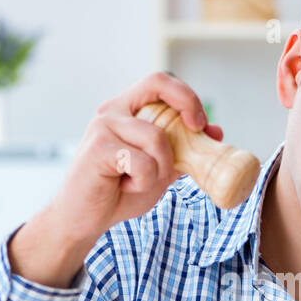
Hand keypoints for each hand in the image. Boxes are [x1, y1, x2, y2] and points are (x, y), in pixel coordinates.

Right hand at [9, 72, 221, 285]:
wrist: (85, 219)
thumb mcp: (159, 169)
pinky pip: (143, 163)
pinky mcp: (98, 148)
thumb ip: (183, 150)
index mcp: (127, 110)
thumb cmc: (120, 192)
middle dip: (187, 104)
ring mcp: (103, 127)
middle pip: (157, 86)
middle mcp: (113, 111)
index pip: (159, 81)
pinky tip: (125, 187)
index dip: (186, 95)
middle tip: (198, 130)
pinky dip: (144, 181)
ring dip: (162, 167)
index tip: (200, 122)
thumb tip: (215, 132)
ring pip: (157, 138)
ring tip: (142, 181)